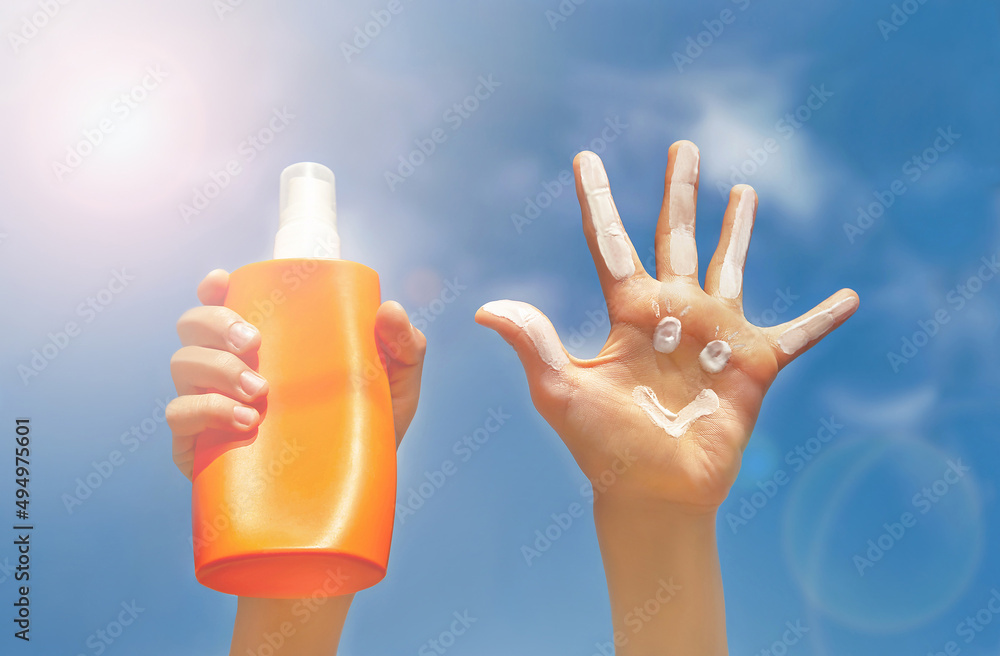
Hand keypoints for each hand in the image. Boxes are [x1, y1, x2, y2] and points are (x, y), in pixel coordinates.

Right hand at [167, 268, 426, 480]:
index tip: (222, 283)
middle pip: (193, 326)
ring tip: (260, 392)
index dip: (213, 288)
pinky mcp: (198, 448)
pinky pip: (178, 416)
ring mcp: (208, 406)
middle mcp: (229, 368)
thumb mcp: (395, 385)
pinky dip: (204, 409)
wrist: (355, 494)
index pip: (221, 304)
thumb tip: (388, 309)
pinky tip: (244, 420)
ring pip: (182, 365)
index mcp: (265, 345)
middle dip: (215, 324)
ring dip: (216, 368)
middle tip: (255, 344)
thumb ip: (404, 345)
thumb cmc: (370, 428)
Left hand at [475, 142, 857, 511]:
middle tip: (684, 147)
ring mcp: (716, 335)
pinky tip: (851, 297)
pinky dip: (823, 318)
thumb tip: (485, 309)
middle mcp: (674, 312)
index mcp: (629, 311)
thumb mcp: (562, 391)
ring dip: (738, 229)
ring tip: (744, 189)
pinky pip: (799, 335)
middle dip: (680, 192)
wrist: (652, 492)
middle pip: (676, 236)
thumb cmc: (603, 447)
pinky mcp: (754, 365)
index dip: (597, 199)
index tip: (584, 158)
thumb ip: (534, 344)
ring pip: (731, 265)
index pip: (609, 242)